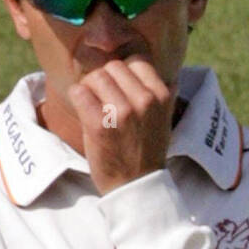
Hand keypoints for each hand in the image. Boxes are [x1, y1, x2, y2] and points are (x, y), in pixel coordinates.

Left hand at [68, 58, 176, 194]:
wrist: (136, 186)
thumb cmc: (147, 153)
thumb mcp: (164, 121)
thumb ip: (164, 97)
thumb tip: (170, 76)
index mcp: (161, 96)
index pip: (136, 62)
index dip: (123, 74)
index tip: (119, 90)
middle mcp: (143, 101)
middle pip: (112, 67)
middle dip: (104, 80)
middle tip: (103, 100)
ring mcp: (121, 112)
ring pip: (95, 77)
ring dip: (89, 89)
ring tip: (94, 107)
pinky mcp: (99, 124)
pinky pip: (79, 92)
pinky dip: (77, 98)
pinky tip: (84, 112)